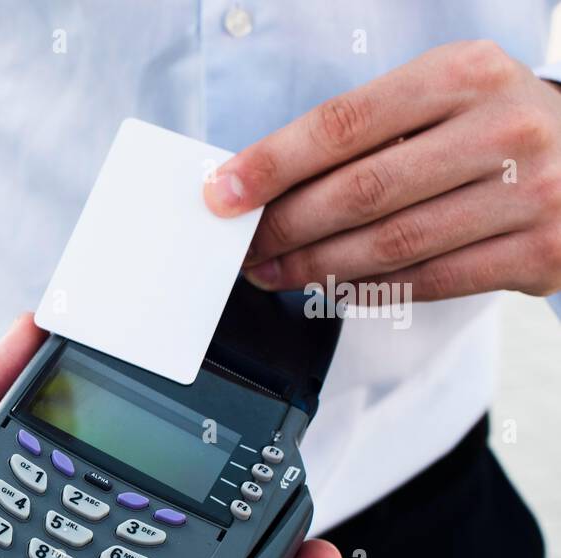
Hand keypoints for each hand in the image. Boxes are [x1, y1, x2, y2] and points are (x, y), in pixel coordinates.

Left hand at [205, 41, 560, 300]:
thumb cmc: (497, 128)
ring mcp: (529, 193)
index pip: (344, 123)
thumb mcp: (447, 97)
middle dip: (284, 226)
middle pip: (361, 191)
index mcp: (466, 74)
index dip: (273, 163)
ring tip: (273, 273)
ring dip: (314, 267)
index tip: (222, 193)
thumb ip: (368, 130)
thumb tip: (263, 181)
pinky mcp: (538, 253)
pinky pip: (428, 282)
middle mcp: (503, 128)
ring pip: (390, 245)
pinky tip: (330, 288)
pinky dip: (368, 289)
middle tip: (243, 247)